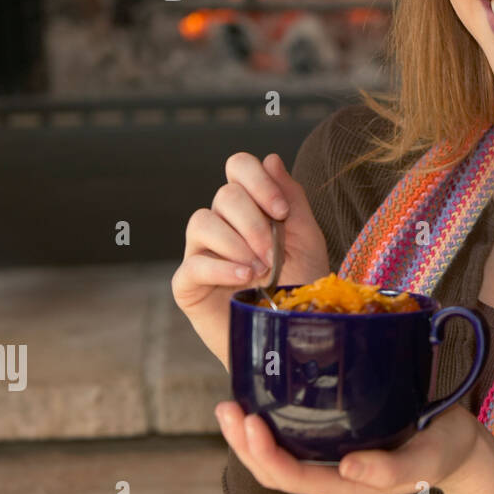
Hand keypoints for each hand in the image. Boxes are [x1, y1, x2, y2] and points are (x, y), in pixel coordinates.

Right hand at [172, 152, 329, 371]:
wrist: (291, 335)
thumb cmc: (300, 288)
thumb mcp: (306, 238)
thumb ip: (291, 198)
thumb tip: (270, 158)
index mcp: (251, 208)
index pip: (239, 168)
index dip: (258, 181)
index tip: (282, 211)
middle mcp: (222, 225)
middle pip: (224, 196)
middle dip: (254, 221)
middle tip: (274, 254)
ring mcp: (202, 253)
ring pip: (202, 221)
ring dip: (237, 242)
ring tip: (261, 269)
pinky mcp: (188, 285)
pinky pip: (194, 263)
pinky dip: (221, 267)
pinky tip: (245, 278)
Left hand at [215, 400, 485, 493]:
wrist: (460, 447)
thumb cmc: (445, 449)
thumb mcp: (426, 458)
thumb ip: (390, 468)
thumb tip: (347, 468)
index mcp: (349, 485)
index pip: (292, 477)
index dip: (263, 453)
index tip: (249, 421)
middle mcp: (334, 476)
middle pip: (274, 471)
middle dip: (244, 445)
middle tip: (228, 408)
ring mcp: (332, 462)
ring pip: (278, 459)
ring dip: (248, 436)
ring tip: (231, 406)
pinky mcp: (337, 442)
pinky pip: (293, 441)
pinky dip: (271, 425)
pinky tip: (262, 402)